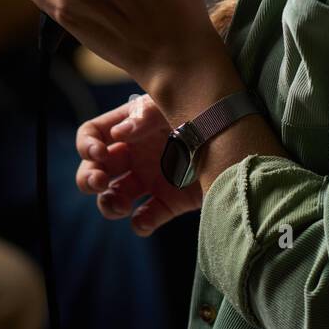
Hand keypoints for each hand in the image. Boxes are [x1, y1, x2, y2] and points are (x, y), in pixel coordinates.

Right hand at [76, 94, 201, 233]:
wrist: (241, 137)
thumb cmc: (203, 111)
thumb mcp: (172, 104)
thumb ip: (146, 115)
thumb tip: (120, 134)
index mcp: (129, 127)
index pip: (92, 136)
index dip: (88, 146)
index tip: (99, 154)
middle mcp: (135, 155)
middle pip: (94, 171)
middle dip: (89, 179)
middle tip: (101, 182)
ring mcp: (150, 180)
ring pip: (113, 199)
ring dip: (108, 205)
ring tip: (119, 205)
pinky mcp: (169, 203)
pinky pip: (145, 219)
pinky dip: (140, 223)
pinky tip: (144, 219)